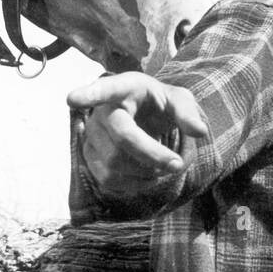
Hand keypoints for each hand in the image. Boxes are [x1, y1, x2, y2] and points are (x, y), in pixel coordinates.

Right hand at [67, 72, 209, 196]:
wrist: (145, 116)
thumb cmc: (161, 104)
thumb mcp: (179, 100)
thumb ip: (188, 112)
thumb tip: (200, 131)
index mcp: (124, 88)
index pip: (105, 90)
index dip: (89, 95)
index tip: (72, 99)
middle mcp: (102, 111)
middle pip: (122, 138)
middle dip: (152, 155)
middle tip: (177, 165)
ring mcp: (92, 135)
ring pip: (114, 163)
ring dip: (145, 172)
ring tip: (163, 166)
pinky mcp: (90, 157)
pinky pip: (108, 179)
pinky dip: (134, 183)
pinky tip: (148, 175)